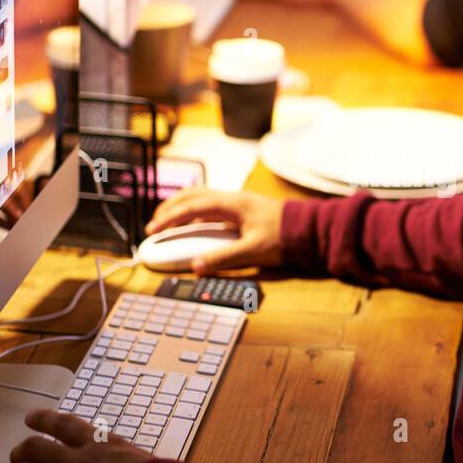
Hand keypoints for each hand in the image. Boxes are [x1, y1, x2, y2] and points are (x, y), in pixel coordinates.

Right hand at [145, 187, 285, 272]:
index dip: (169, 218)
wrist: (309, 229)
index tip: (153, 230)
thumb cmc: (285, 237)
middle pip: (192, 196)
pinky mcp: (241, 207)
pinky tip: (192, 223)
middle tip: (154, 226)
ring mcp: (237, 201)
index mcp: (231, 204)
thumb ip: (224, 258)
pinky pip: (210, 203)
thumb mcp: (253, 251)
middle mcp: (232, 198)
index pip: (191, 207)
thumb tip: (196, 267)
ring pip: (200, 196)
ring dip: (181, 206)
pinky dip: (194, 210)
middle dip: (169, 209)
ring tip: (167, 221)